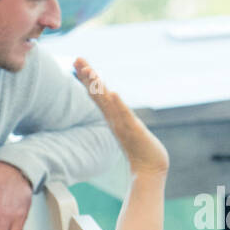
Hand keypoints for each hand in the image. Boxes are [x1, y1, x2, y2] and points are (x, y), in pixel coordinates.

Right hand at [74, 59, 168, 176]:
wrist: (151, 169)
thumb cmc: (140, 149)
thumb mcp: (127, 128)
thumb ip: (120, 118)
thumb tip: (114, 107)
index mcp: (112, 117)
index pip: (97, 95)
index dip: (88, 79)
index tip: (78, 62)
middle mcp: (114, 119)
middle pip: (98, 95)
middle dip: (88, 77)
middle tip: (77, 59)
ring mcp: (123, 125)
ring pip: (107, 103)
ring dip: (98, 87)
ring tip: (89, 71)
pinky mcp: (134, 131)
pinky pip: (125, 116)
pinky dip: (119, 105)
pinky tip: (114, 94)